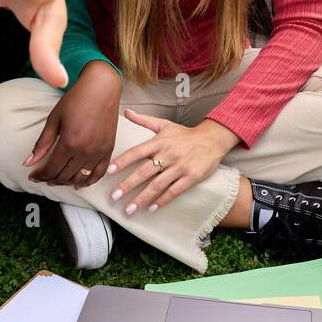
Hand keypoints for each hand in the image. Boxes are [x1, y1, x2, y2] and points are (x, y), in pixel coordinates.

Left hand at [24, 61, 121, 188]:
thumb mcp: (54, 119)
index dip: (39, 175)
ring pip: (80, 178)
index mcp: (69, 143)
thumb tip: (28, 162)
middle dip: (50, 179)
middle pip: (64, 176)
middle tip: (42, 177)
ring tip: (57, 179)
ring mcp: (99, 152)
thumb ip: (42, 143)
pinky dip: (88, 182)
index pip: (51, 169)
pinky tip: (79, 183)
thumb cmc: (77, 99)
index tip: (33, 175)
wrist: (101, 88)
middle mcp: (85, 151)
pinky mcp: (108, 150)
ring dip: (66, 182)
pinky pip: (99, 174)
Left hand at [105, 113, 235, 213]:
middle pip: (145, 172)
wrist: (212, 139)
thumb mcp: (165, 124)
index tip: (109, 171)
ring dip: (142, 198)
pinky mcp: (191, 177)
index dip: (123, 161)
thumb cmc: (185, 134)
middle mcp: (168, 154)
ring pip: (157, 185)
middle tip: (114, 197)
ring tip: (129, 209)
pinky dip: (162, 201)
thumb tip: (126, 112)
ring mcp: (180, 167)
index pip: (137, 152)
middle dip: (128, 185)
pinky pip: (174, 191)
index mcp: (160, 142)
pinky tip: (151, 208)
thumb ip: (144, 120)